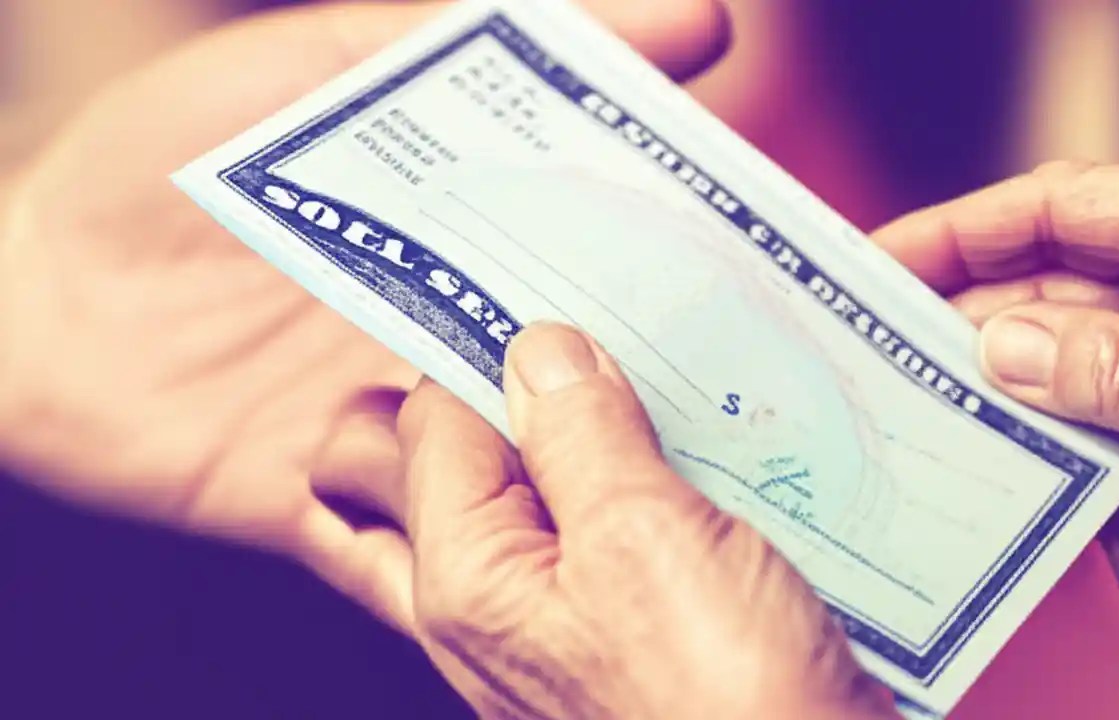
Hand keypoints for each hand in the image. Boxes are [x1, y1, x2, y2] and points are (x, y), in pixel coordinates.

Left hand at [0, 0, 729, 631]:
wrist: (26, 292)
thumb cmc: (166, 154)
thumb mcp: (339, 61)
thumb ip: (492, 37)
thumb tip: (694, 18)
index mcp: (480, 235)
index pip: (626, 246)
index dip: (715, 255)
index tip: (812, 265)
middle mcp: (461, 336)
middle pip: (600, 366)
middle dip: (689, 383)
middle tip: (794, 397)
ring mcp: (410, 427)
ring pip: (537, 470)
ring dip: (602, 481)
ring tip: (697, 493)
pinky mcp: (347, 504)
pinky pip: (433, 546)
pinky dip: (488, 564)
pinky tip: (561, 578)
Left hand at [377, 323, 900, 718]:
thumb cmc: (729, 710)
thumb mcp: (648, 542)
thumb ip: (578, 435)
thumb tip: (534, 348)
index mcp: (465, 576)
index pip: (428, 418)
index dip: (486, 347)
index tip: (553, 290)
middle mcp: (487, 608)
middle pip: (446, 465)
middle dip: (500, 392)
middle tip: (584, 339)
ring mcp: (550, 633)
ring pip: (528, 501)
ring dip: (579, 438)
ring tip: (648, 391)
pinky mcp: (619, 643)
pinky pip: (593, 544)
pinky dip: (624, 492)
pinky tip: (688, 465)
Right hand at [873, 161, 1118, 594]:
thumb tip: (1002, 343)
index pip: (1066, 205)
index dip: (962, 229)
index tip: (878, 265)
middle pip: (1060, 292)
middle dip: (996, 356)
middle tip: (917, 398)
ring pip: (1084, 377)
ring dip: (1060, 448)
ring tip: (1043, 497)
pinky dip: (1116, 498)